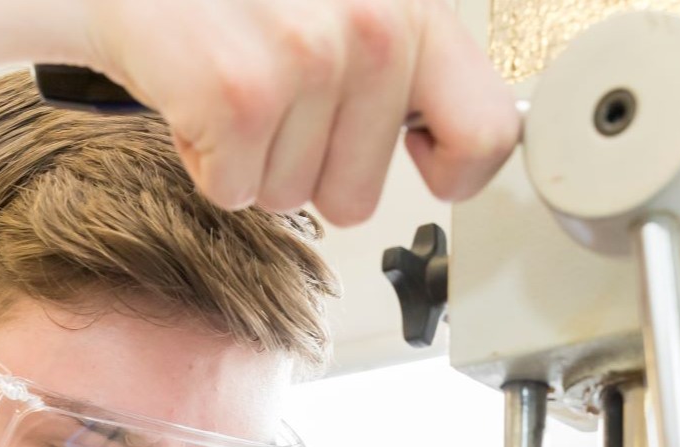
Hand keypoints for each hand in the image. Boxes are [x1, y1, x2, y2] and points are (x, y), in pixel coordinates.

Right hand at [71, 0, 521, 223]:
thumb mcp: (344, 0)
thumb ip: (407, 61)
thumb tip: (451, 147)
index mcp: (411, 2)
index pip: (488, 130)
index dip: (450, 171)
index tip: (417, 161)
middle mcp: (375, 23)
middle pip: (362, 193)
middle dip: (304, 160)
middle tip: (267, 91)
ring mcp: (309, 57)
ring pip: (292, 195)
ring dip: (247, 154)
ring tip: (226, 76)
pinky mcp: (240, 92)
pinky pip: (233, 189)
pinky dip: (201, 156)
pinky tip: (191, 89)